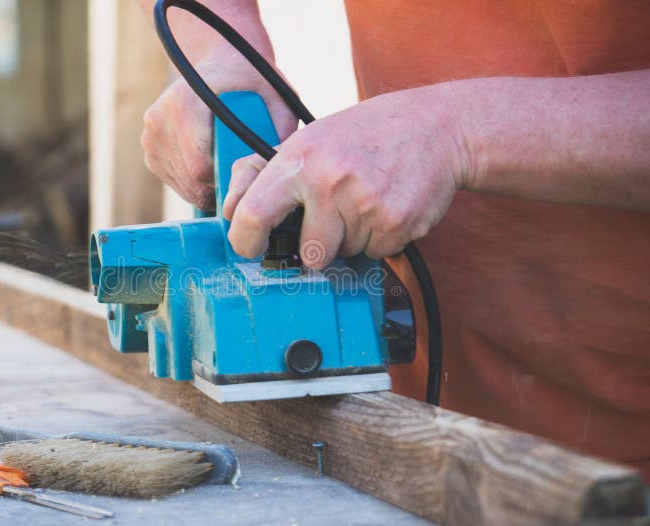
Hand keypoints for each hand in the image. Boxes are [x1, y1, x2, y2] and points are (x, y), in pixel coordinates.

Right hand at [141, 48, 297, 209]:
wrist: (219, 64)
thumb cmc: (250, 80)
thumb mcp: (277, 95)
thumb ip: (283, 127)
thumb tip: (279, 165)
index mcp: (185, 104)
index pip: (200, 167)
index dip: (226, 181)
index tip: (244, 175)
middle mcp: (160, 119)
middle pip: (191, 179)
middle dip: (219, 186)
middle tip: (242, 178)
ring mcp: (150, 135)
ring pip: (182, 184)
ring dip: (207, 186)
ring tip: (228, 169)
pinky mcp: (149, 147)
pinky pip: (174, 180)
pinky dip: (194, 182)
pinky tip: (211, 166)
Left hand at [222, 85, 469, 267]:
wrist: (437, 127)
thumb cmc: (364, 136)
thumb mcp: (310, 139)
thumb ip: (267, 173)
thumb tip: (230, 210)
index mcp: (300, 158)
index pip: (254, 214)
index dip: (245, 242)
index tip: (250, 249)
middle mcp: (330, 181)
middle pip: (309, 254)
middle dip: (318, 248)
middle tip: (332, 219)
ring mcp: (366, 204)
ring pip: (344, 255)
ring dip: (352, 240)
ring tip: (365, 202)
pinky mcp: (398, 223)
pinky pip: (376, 254)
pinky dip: (380, 239)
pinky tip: (387, 205)